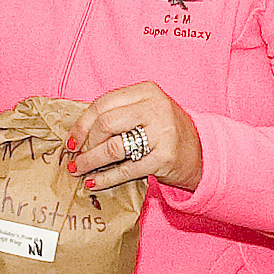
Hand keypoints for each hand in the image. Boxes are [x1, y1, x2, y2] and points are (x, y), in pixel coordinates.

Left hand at [76, 82, 202, 193]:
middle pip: (105, 123)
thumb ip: (118, 114)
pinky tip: (94, 182)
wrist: (201, 152)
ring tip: (79, 169)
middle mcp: (155, 108)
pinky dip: (105, 178)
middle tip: (78, 156)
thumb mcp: (146, 112)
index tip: (72, 140)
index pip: (103, 103)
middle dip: (86, 143)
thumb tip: (78, 133)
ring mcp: (161, 133)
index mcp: (147, 91)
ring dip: (90, 161)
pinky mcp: (164, 158)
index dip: (82, 123)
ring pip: (113, 147)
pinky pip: (126, 170)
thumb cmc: (165, 132)